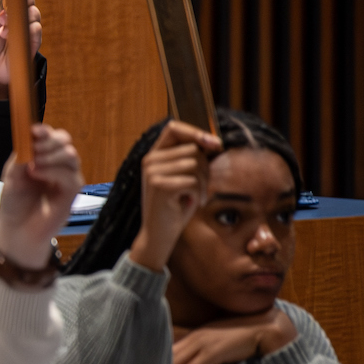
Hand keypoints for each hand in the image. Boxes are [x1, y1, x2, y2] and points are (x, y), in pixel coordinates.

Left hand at [0, 0, 41, 99]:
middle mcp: (18, 14)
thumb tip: (6, 7)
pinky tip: (11, 37)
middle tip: (5, 12)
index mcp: (5, 7)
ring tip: (2, 31)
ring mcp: (27, 26)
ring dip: (18, 19)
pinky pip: (36, 29)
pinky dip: (25, 31)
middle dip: (20, 0)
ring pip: (34, 12)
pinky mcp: (33, 40)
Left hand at [0, 125, 82, 268]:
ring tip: (33, 165)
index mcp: (42, 157)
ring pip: (71, 155)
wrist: (18, 230)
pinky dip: (53, 171)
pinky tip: (37, 173)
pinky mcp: (72, 193)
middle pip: (65, 141)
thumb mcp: (12, 176)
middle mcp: (57, 164)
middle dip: (50, 141)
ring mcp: (67, 178)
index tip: (34, 130)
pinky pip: (71, 176)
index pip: (51, 136)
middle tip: (33, 148)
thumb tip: (29, 138)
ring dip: (51, 155)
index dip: (44, 130)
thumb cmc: (14, 202)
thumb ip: (21, 157)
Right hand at [128, 121, 222, 271]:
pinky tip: (189, 203)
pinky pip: (192, 181)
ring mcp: (152, 172)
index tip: (214, 144)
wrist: (158, 235)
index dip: (195, 132)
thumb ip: (190, 159)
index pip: (173, 128)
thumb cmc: (174, 207)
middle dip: (204, 169)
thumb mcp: (182, 178)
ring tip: (193, 197)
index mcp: (153, 155)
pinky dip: (197, 194)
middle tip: (199, 188)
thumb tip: (214, 142)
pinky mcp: (159, 185)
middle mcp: (149, 160)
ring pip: (195, 164)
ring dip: (202, 184)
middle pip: (192, 150)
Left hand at [172, 307, 297, 363]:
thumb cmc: (241, 339)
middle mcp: (193, 338)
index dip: (159, 362)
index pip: (170, 349)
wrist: (262, 329)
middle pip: (168, 355)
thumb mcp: (218, 344)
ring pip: (175, 363)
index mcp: (194, 336)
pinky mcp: (210, 354)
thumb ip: (205, 354)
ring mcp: (201, 344)